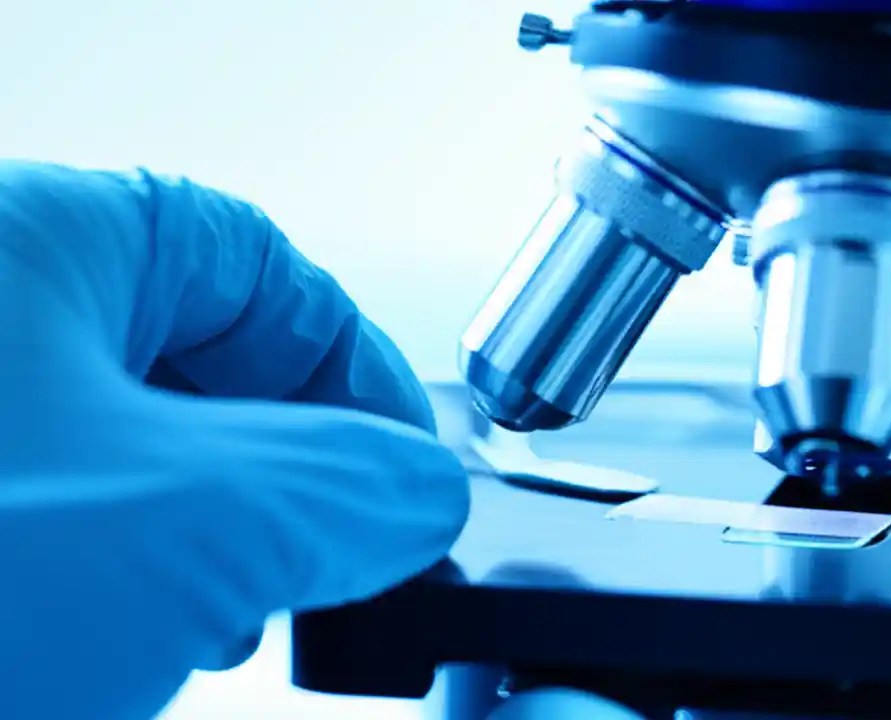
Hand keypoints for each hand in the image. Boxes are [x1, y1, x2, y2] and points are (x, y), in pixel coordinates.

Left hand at [0, 162, 468, 718]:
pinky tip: (156, 632)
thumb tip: (426, 495)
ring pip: (148, 451)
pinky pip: (85, 515)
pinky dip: (145, 571)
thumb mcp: (194, 519)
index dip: (360, 369)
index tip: (407, 466)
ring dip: (222, 534)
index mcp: (41, 244)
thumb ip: (354, 488)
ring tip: (234, 609)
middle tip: (328, 551)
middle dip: (290, 471)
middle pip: (211, 364)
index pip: (264, 266)